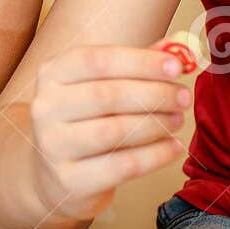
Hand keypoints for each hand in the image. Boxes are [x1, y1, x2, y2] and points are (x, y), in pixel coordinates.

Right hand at [28, 42, 191, 224]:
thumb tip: (179, 48)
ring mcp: (53, 145)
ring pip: (115, 131)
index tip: (177, 67)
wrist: (55, 176)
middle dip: (154, 94)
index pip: (97, 60)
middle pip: (107, 96)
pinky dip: (155, 155)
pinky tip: (173, 147)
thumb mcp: (103, 87)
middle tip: (183, 98)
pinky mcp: (70, 180)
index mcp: (52, 74)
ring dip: (156, 124)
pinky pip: (122, 165)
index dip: (140, 61)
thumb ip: (137, 66)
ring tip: (177, 121)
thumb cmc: (86, 122)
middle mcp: (46, 107)